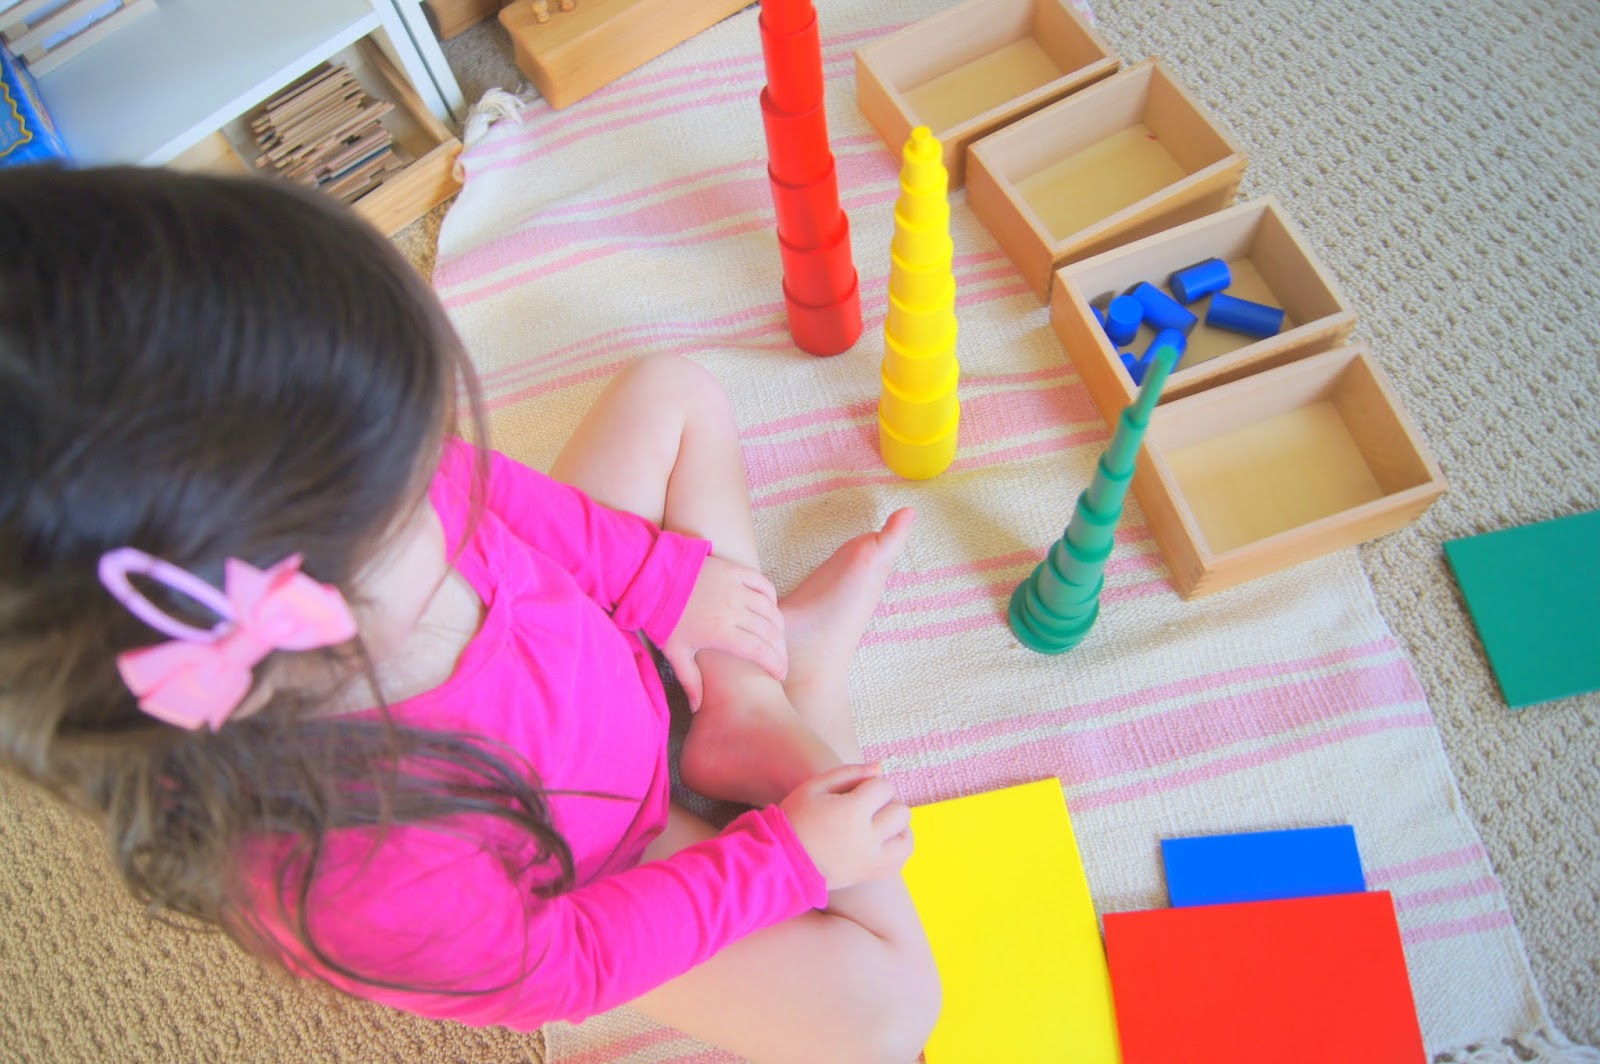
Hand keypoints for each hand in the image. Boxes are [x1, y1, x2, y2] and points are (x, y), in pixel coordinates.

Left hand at [662, 554, 786, 709]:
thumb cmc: (663, 618)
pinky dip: (771, 596)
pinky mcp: (733, 571)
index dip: (776, 664)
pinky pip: (763, 583)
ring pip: (770, 608)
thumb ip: (690, 680)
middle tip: (781, 660)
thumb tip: (697, 707)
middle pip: (770, 631)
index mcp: (720, 632)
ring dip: (778, 625)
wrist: (651, 580)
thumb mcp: (675, 652)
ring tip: (778, 638)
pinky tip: (770, 607)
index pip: (760, 651)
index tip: (780, 675)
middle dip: (781, 649)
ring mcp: (735, 588)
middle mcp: (733, 609)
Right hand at [780, 763, 913, 891]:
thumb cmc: (796, 818)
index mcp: (851, 812)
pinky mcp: (870, 874)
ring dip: (897, 826)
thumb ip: (850, 772)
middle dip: (886, 804)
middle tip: (865, 808)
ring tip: (877, 824)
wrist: (782, 861)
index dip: (871, 784)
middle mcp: (866, 838)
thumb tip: (881, 766)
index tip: (854, 792)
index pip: (884, 787)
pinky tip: (882, 840)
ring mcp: (871, 860)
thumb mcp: (815, 786)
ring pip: (907, 837)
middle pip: (901, 811)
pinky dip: (897, 847)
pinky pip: (901, 860)